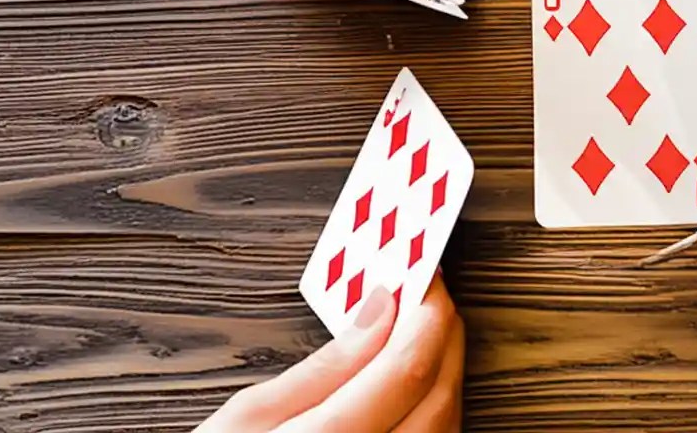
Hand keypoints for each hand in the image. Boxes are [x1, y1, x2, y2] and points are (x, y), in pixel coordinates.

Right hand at [197, 277, 463, 431]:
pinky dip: (436, 406)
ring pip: (449, 423)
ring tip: (419, 332)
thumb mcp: (248, 417)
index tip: (419, 278)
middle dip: (442, 335)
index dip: (424, 315)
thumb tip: (377, 311)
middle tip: (424, 295)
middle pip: (440, 396)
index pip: (407, 370)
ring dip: (444, 370)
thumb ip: (324, 366)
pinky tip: (415, 382)